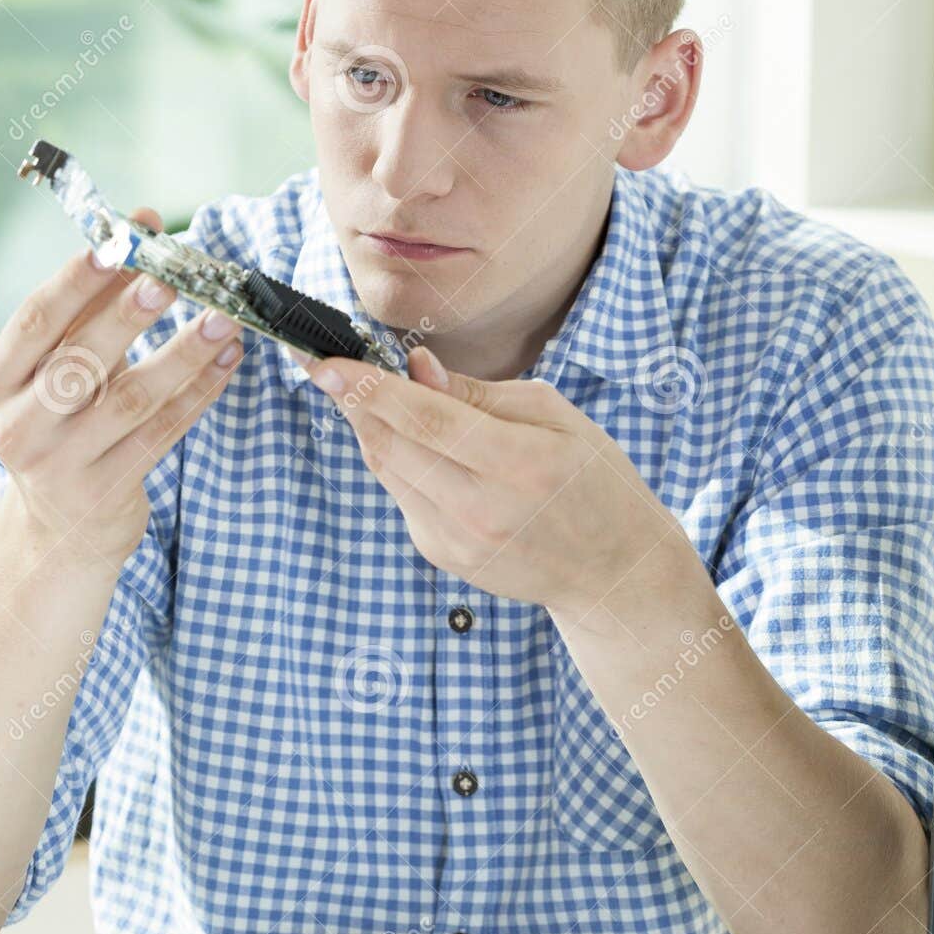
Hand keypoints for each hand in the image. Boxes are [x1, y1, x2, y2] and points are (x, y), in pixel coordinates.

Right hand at [0, 209, 244, 570]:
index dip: (78, 281)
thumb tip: (143, 226)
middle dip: (129, 315)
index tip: (118, 243)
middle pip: (80, 359)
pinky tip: (227, 363)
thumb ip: (97, 301)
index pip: (35, 321)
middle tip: (172, 278)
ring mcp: (62, 463)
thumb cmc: (63, 422)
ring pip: (131, 400)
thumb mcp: (60, 364)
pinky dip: (199, 394)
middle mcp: (19, 425)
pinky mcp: (107, 491)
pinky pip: (162, 434)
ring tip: (223, 320)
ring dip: (183, 355)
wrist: (61, 525)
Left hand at [294, 343, 682, 617]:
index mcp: (519, 463)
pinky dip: (400, 462)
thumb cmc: (592, 479)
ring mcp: (457, 541)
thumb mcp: (554, 415)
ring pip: (387, 470)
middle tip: (331, 367)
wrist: (611, 570)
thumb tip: (415, 366)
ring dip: (373, 429)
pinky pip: (402, 497)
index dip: (367, 388)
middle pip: (390, 446)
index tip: (322, 363)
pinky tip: (424, 449)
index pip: (424, 419)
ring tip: (380, 399)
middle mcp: (481, 509)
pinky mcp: (443, 556)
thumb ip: (477, 393)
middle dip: (353, 402)